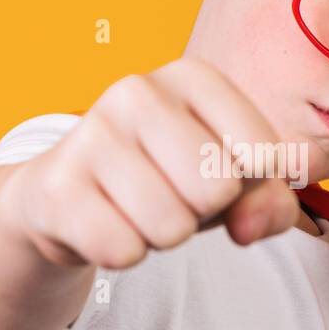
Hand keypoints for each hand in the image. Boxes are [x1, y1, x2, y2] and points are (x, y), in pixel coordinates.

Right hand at [0, 57, 300, 269]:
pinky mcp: (57, 185)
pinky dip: (123, 253)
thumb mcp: (232, 181)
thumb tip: (248, 227)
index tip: (214, 173)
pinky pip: (124, 250)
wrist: (65, 195)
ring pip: (172, 227)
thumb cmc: (164, 177)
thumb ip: (272, 200)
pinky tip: (104, 222)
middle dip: (202, 213)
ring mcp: (91, 133)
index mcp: (192, 76)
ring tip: (136, 208)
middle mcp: (137, 91)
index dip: (248, 186)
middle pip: (218, 191)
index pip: (264, 155)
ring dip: (161, 236)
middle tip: (170, 194)